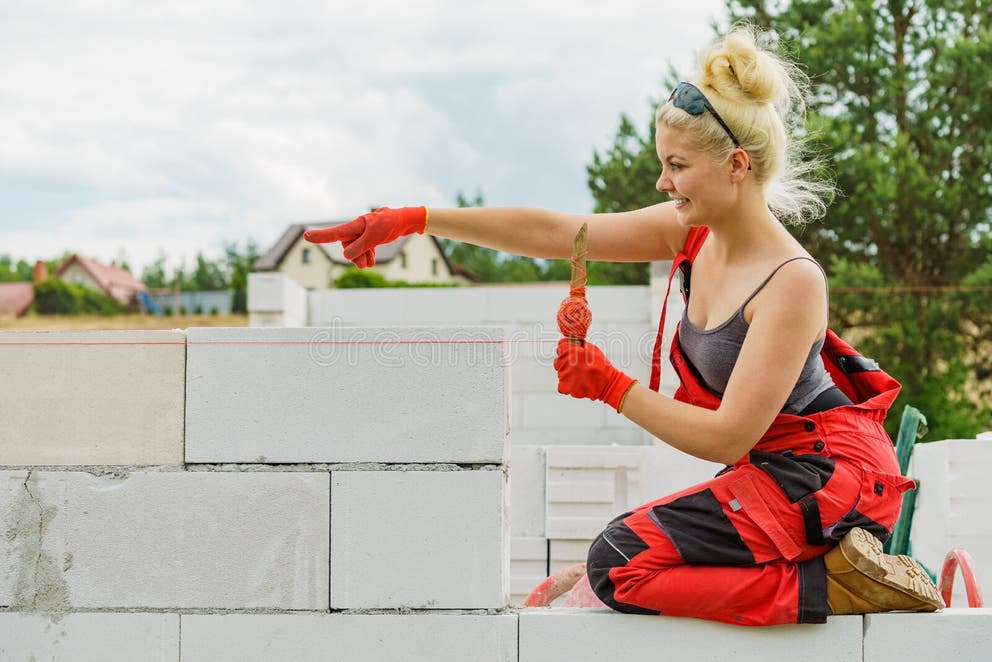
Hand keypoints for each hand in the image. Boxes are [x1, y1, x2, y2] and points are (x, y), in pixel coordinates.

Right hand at [303, 206, 427, 268]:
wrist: (403, 221)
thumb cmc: (389, 224)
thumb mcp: (374, 237)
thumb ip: (360, 246)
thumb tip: (346, 255)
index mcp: (355, 225)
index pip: (335, 233)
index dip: (320, 236)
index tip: (305, 236)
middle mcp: (355, 230)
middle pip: (347, 248)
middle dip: (356, 256)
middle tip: (366, 263)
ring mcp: (361, 235)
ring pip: (355, 252)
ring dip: (362, 258)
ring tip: (371, 262)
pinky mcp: (368, 239)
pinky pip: (362, 251)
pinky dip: (367, 256)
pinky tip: (372, 259)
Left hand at [554, 338, 637, 411]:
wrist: (608, 383)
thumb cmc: (601, 366)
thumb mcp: (593, 349)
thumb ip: (580, 344)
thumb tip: (571, 341)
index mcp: (572, 351)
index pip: (561, 346)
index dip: (566, 348)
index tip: (571, 351)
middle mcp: (566, 363)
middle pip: (558, 360)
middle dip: (566, 361)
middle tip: (577, 366)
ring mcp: (565, 376)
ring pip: (560, 373)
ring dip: (567, 373)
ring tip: (579, 375)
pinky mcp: (566, 388)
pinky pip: (561, 386)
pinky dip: (567, 385)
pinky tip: (575, 383)